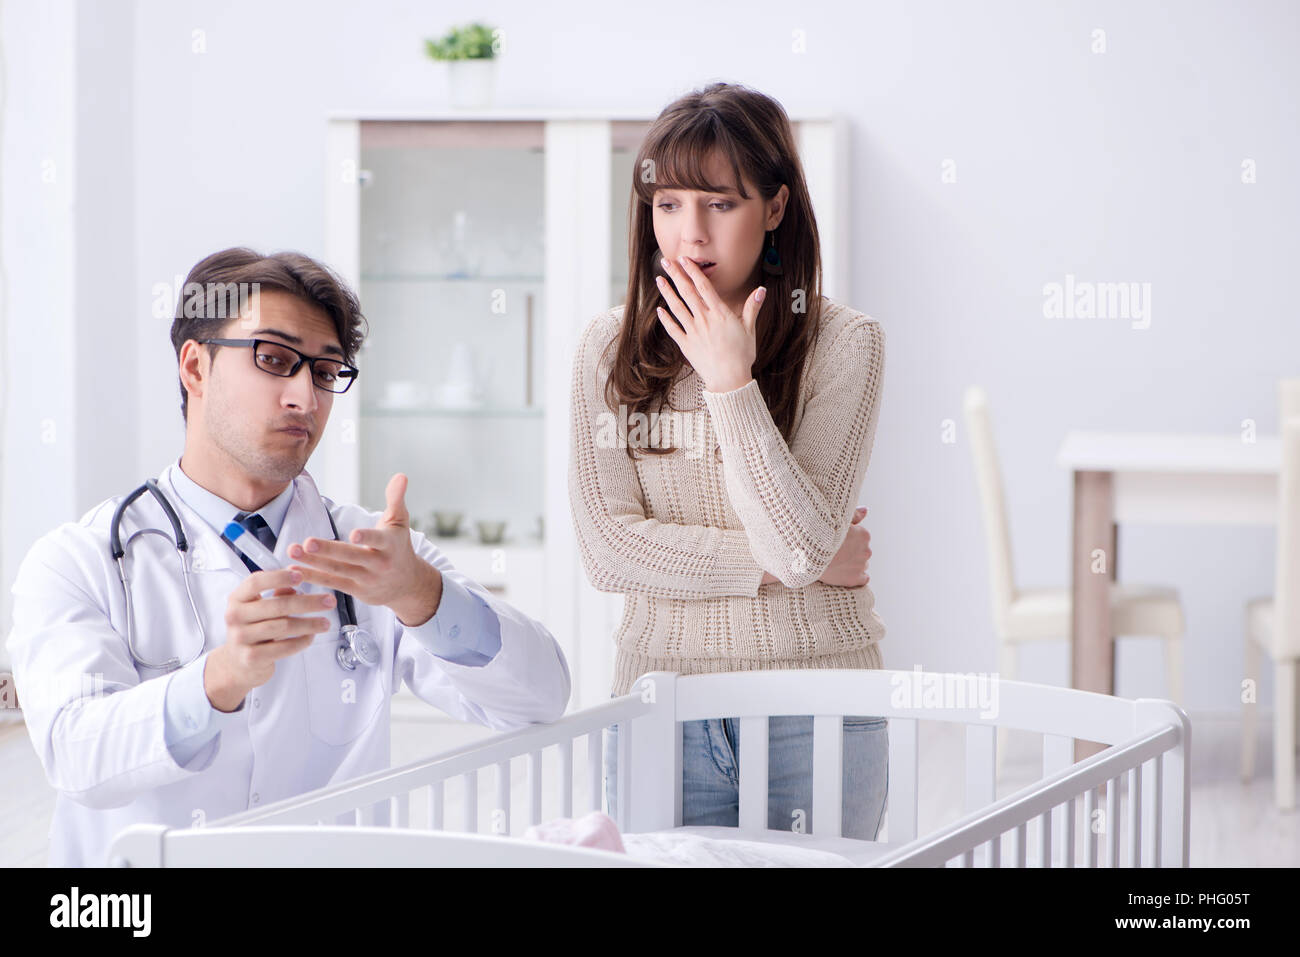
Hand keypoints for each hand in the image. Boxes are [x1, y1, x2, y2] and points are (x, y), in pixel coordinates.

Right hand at [205, 568, 331, 711]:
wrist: (237, 664)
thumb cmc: (254, 630)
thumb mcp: (261, 609)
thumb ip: (277, 595)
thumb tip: (296, 585)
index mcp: (237, 599)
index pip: (256, 582)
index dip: (279, 577)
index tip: (301, 576)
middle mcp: (235, 616)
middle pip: (277, 605)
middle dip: (308, 602)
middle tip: (330, 601)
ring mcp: (241, 638)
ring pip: (283, 626)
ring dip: (309, 624)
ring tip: (326, 623)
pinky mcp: (251, 657)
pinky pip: (284, 647)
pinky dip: (301, 641)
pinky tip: (311, 637)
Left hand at [286, 473, 442, 626]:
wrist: (408, 584)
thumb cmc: (399, 546)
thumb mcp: (400, 522)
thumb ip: (396, 498)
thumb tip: (401, 475)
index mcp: (389, 545)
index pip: (378, 540)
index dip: (366, 538)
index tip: (353, 534)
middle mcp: (379, 564)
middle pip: (351, 556)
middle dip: (328, 551)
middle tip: (308, 542)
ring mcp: (366, 579)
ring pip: (337, 570)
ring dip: (313, 563)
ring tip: (292, 551)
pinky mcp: (355, 590)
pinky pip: (332, 583)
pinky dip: (313, 577)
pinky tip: (293, 570)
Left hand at [655, 255, 763, 393]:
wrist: (729, 380)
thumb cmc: (742, 356)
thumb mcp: (750, 330)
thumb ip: (752, 308)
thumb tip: (762, 290)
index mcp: (720, 314)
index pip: (704, 287)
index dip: (693, 272)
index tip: (684, 260)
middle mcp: (704, 320)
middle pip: (688, 293)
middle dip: (676, 276)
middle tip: (666, 262)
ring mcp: (693, 332)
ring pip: (677, 308)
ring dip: (667, 293)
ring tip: (659, 280)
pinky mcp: (686, 345)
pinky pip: (673, 329)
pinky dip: (666, 319)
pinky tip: (660, 310)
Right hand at [759, 507, 870, 587]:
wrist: (808, 554)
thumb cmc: (820, 534)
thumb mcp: (836, 519)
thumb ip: (853, 515)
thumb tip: (865, 510)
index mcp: (864, 535)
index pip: (862, 537)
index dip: (849, 539)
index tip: (836, 542)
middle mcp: (866, 550)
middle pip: (862, 552)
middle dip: (851, 552)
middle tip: (835, 552)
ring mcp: (861, 566)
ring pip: (861, 564)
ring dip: (852, 564)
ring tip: (836, 563)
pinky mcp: (855, 579)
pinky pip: (863, 579)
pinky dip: (856, 577)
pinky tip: (844, 573)